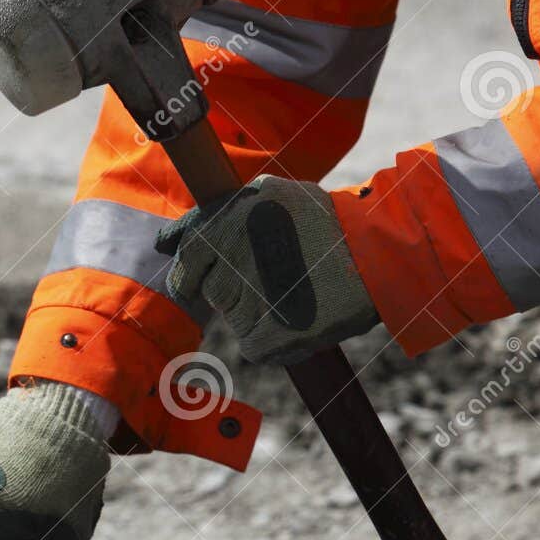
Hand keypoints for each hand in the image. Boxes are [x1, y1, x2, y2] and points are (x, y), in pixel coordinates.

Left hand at [156, 175, 378, 365]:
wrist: (375, 254)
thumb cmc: (321, 220)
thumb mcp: (266, 195)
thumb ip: (212, 217)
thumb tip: (164, 243)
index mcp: (225, 226)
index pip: (188, 260)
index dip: (201, 269)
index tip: (220, 272)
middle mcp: (229, 264)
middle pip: (213, 291)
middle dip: (238, 287)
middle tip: (278, 273)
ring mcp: (246, 305)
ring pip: (235, 317)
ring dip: (258, 310)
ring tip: (296, 290)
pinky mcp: (263, 339)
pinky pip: (253, 343)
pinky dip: (273, 336)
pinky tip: (300, 314)